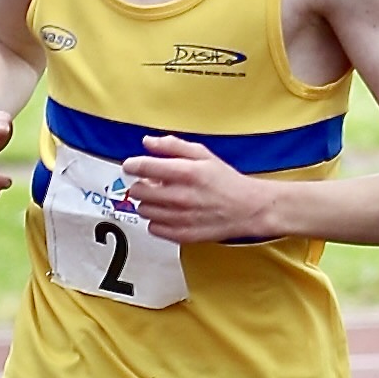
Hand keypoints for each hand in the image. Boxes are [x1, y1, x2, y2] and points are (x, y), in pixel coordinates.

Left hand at [121, 134, 274, 242]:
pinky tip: (168, 213)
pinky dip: (156, 220)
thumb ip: (173, 146)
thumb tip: (148, 142)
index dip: (132, 165)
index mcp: (186, 172)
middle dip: (141, 184)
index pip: (144, 167)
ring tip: (163, 198)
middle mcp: (181, 196)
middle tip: (151, 182)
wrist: (247, 209)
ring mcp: (181, 218)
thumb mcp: (202, 154)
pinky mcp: (183, 235)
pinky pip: (153, 229)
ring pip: (144, 210)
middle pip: (139, 191)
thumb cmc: (225, 181)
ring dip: (149, 203)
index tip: (131, 166)